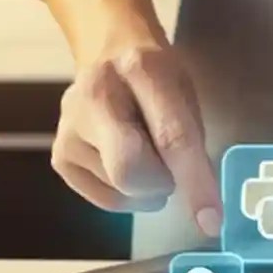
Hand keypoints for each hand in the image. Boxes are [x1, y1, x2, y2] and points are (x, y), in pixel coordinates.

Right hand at [52, 43, 221, 235]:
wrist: (106, 51)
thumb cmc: (156, 78)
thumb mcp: (185, 95)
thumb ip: (193, 143)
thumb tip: (205, 211)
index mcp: (142, 70)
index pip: (171, 137)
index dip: (194, 182)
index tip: (212, 222)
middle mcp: (95, 96)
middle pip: (130, 171)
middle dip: (161, 185)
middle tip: (171, 171)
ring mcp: (69, 128)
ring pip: (121, 192)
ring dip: (147, 189)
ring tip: (143, 153)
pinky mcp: (60, 156)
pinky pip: (106, 201)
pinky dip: (128, 195)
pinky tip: (125, 164)